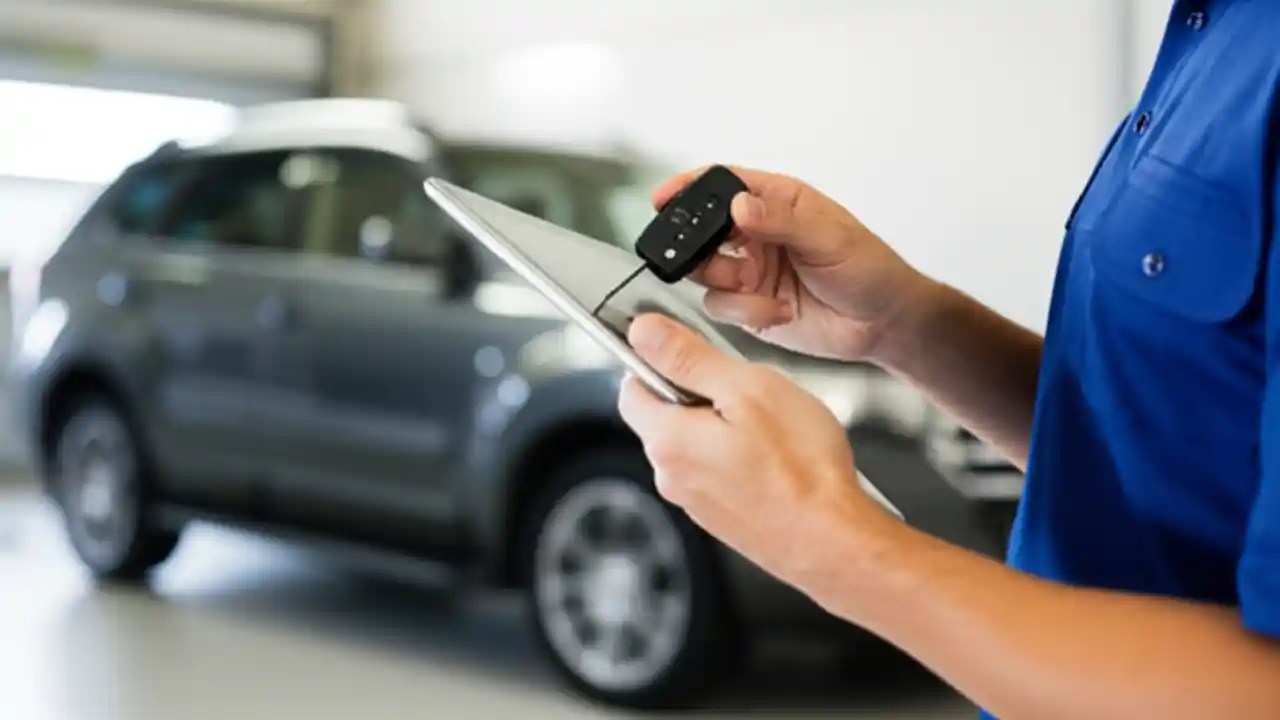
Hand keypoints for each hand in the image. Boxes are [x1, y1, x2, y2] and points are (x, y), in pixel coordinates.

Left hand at [617, 313, 900, 588]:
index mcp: (667, 440)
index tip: (693, 351)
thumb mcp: (747, 389)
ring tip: (771, 428)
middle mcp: (671, 476)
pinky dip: (739, 458)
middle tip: (748, 391)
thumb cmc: (801, 469)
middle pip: (665, 416)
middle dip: (699, 394)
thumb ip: (689, 358)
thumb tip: (645, 333)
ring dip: (723, 427)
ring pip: (695, 444)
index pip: (632, 387)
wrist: (832, 541)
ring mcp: (696, 502)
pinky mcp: (721, 518)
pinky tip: (777, 458)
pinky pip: (717, 472)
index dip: (659, 362)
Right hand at [653, 166, 929, 361]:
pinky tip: (778, 311)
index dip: (687, 188)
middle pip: (701, 231)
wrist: (881, 323)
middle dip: (697, 248)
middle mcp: (755, 234)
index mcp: (775, 202)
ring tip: (758, 288)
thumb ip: (780, 220)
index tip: (662, 199)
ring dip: (726, 283)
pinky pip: (721, 307)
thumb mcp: (828, 236)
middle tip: (710, 260)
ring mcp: (749, 271)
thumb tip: (740, 206)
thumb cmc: (867, 268)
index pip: (721, 184)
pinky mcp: (749, 306)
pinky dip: (745, 312)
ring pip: (705, 273)